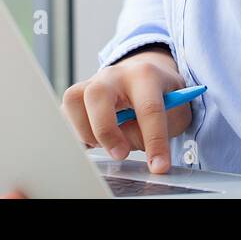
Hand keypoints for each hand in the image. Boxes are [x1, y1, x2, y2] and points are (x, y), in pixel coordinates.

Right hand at [61, 45, 189, 173]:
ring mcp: (93, 81)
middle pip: (97, 94)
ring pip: (74, 100)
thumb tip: (122, 145)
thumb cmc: (163, 96)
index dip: (154, 141)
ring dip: (87, 131)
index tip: (158, 166)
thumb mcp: (174, 113)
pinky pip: (65, 112)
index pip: (148, 108)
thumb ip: (152, 130)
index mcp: (145, 75)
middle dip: (106, 130)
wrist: (148, 73)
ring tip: (106, 143)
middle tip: (120, 153)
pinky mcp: (79, 93)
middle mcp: (115, 74)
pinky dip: (76, 131)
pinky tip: (94, 139)